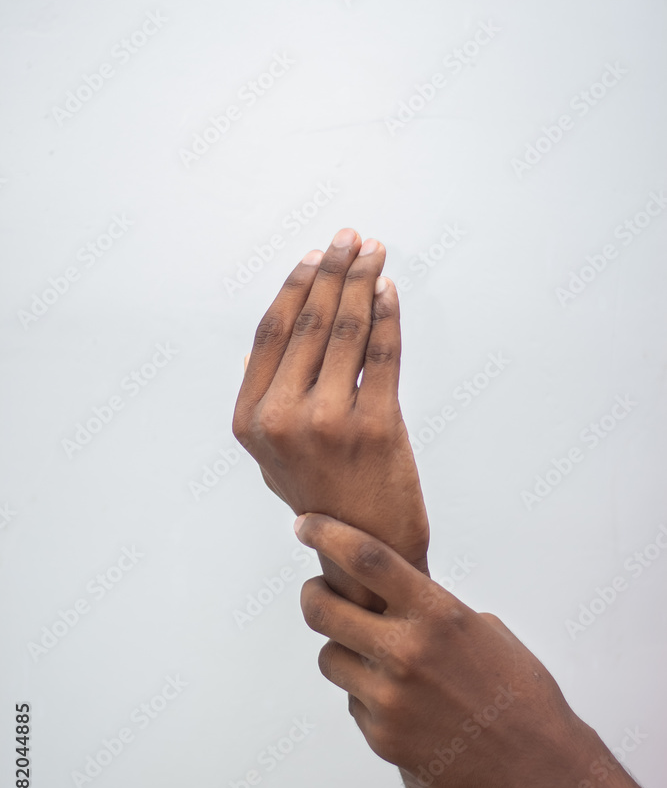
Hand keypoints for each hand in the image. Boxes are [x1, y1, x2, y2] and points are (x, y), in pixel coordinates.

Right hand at [232, 228, 429, 575]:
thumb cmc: (319, 498)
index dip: (295, 285)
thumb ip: (261, 403)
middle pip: (308, 322)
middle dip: (332, 270)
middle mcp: (283, 418)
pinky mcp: (377, 428)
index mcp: (251, 420)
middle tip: (350, 237)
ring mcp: (330, 422)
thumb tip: (251, 350)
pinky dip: (389, 316)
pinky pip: (384, 355)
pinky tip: (389, 291)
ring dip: (362, 281)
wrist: (362, 551)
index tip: (314, 255)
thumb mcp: (270, 459)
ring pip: (345, 331)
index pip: (272, 332)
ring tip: (374, 251)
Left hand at [295, 511, 591, 787]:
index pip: (364, 557)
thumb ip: (427, 608)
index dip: (326, 532)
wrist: (536, 763)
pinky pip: (353, 701)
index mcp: (437, 612)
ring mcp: (390, 697)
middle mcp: (406, 651)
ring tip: (373, 656)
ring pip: (329, 658)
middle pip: (321, 609)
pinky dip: (368, 695)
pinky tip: (405, 703)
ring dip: (342, 650)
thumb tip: (380, 593)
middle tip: (317, 593)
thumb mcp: (477, 627)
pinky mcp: (381, 737)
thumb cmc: (515, 686)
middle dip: (312, 595)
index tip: (305, 524)